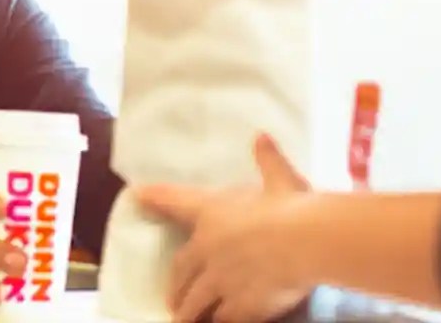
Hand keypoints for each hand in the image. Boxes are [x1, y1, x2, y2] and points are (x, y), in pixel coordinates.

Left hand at [137, 134, 312, 322]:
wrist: (304, 242)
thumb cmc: (291, 205)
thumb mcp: (280, 178)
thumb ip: (268, 160)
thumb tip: (261, 136)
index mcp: (212, 213)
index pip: (176, 203)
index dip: (156, 199)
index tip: (136, 195)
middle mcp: (208, 249)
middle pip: (182, 271)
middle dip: (176, 285)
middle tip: (172, 297)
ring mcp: (220, 281)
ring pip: (195, 301)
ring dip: (188, 310)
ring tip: (182, 319)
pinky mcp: (238, 305)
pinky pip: (222, 319)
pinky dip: (218, 322)